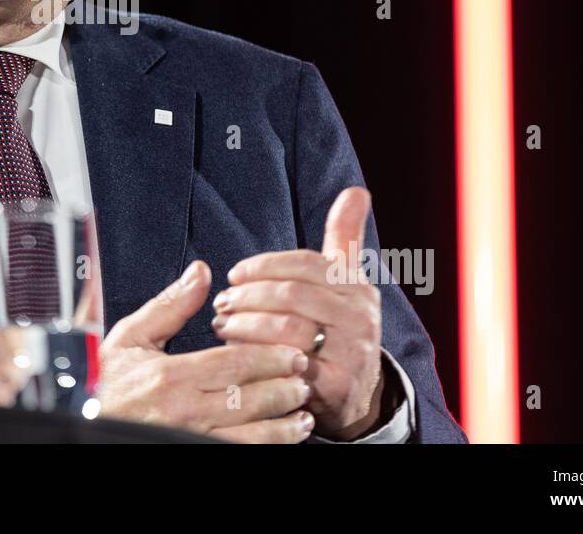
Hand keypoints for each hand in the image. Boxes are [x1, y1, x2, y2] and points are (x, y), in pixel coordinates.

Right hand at [96, 260, 316, 442]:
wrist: (80, 420)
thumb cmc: (103, 382)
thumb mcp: (130, 337)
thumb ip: (170, 306)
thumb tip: (201, 273)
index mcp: (170, 375)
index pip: (234, 364)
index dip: (269, 358)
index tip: (292, 352)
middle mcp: (183, 410)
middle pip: (249, 397)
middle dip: (283, 387)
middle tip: (304, 375)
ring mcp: (188, 435)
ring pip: (249, 432)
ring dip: (283, 423)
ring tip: (303, 413)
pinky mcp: (189, 450)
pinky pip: (238, 451)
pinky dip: (266, 445)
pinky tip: (282, 439)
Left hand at [212, 187, 385, 440]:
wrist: (358, 392)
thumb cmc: (338, 325)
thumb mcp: (346, 282)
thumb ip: (345, 236)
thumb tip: (356, 190)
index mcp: (358, 286)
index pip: (304, 263)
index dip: (264, 266)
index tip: (234, 274)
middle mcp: (361, 317)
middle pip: (292, 295)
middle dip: (249, 296)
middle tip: (221, 302)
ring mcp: (353, 352)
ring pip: (287, 329)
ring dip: (245, 325)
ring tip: (223, 324)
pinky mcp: (339, 386)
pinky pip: (287, 364)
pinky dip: (256, 356)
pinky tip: (237, 353)